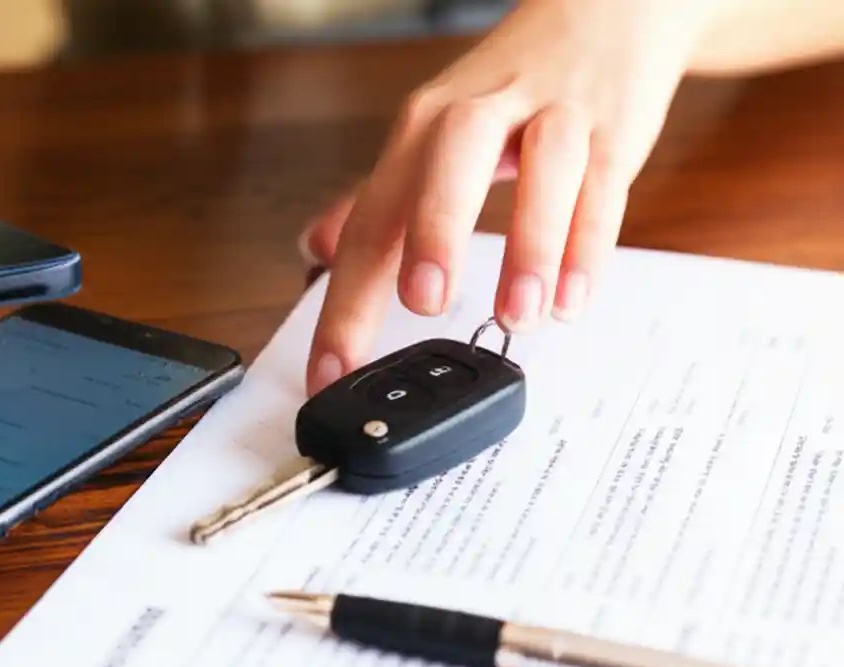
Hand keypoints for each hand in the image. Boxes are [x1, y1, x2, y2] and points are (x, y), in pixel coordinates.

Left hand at [302, 0, 722, 393]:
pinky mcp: (611, 128)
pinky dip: (588, 243)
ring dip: (529, 244)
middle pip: (447, 161)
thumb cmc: (511, 88)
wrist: (604, 12)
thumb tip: (315, 248)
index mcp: (420, 129)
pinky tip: (573, 297)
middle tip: (425, 303)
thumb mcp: (431, 136)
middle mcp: (476, 116)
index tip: (331, 371)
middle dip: (433, 232)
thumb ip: (379, 200)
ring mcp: (548, 116)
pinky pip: (601, 185)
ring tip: (518, 317)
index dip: (345, 302)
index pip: (370, 221)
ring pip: (541, 165)